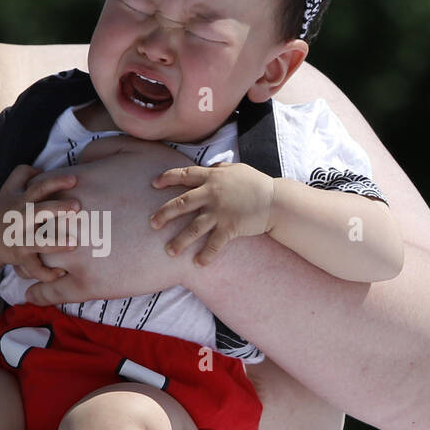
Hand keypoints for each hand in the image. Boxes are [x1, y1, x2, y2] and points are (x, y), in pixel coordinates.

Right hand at [0, 165, 81, 281]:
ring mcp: (20, 239)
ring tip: (74, 244)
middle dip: (58, 208)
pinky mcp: (20, 257)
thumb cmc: (4, 209)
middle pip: (40, 211)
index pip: (39, 187)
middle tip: (78, 206)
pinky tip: (62, 274)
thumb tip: (42, 168)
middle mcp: (21, 218)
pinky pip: (34, 268)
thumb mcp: (9, 188)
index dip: (56, 182)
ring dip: (56, 243)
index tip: (75, 179)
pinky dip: (47, 274)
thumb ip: (24, 173)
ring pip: (38, 242)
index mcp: (22, 200)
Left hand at [21, 138, 199, 304]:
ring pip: (36, 259)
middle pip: (31, 226)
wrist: (192, 240)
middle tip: (29, 240)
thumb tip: (79, 158)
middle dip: (29, 232)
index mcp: (77, 186)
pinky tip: (34, 295)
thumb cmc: (169, 192)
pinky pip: (50, 292)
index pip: (36, 195)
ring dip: (31, 264)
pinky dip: (38, 295)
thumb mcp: (138, 153)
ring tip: (30, 269)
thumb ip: (101, 150)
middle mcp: (69, 219)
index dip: (36, 205)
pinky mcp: (88, 284)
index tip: (40, 213)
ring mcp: (76, 253)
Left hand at [149, 163, 275, 265]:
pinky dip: (206, 255)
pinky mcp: (230, 227)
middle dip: (164, 214)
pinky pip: (214, 244)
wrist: (276, 200)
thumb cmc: (257, 183)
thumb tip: (212, 166)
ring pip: (193, 228)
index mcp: (213, 177)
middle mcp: (212, 193)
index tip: (153, 184)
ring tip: (169, 251)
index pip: (184, 175)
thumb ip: (222, 168)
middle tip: (152, 224)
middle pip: (181, 203)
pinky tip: (198, 263)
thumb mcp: (238, 169)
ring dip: (180, 241)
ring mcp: (220, 211)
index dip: (167, 178)